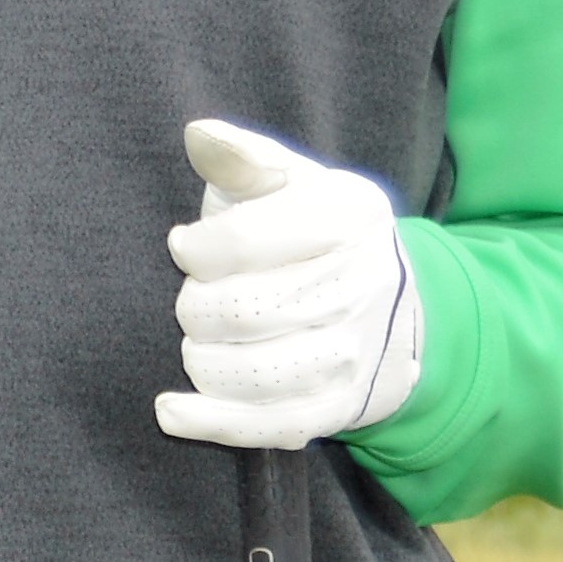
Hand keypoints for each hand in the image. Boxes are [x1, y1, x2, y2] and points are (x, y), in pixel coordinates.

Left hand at [155, 116, 425, 449]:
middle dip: (194, 305)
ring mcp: (355, 351)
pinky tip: (171, 409)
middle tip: (197, 297)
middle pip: (237, 311)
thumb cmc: (311, 234)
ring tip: (202, 338)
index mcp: (350, 217)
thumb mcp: (288, 183)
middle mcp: (363, 285)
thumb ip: (243, 159)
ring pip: (246, 371)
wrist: (390, 305)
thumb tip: (199, 136)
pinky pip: (268, 425)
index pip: (243, 242)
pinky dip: (210, 421)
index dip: (196, 250)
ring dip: (201, 356)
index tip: (186, 249)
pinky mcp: (339, 406)